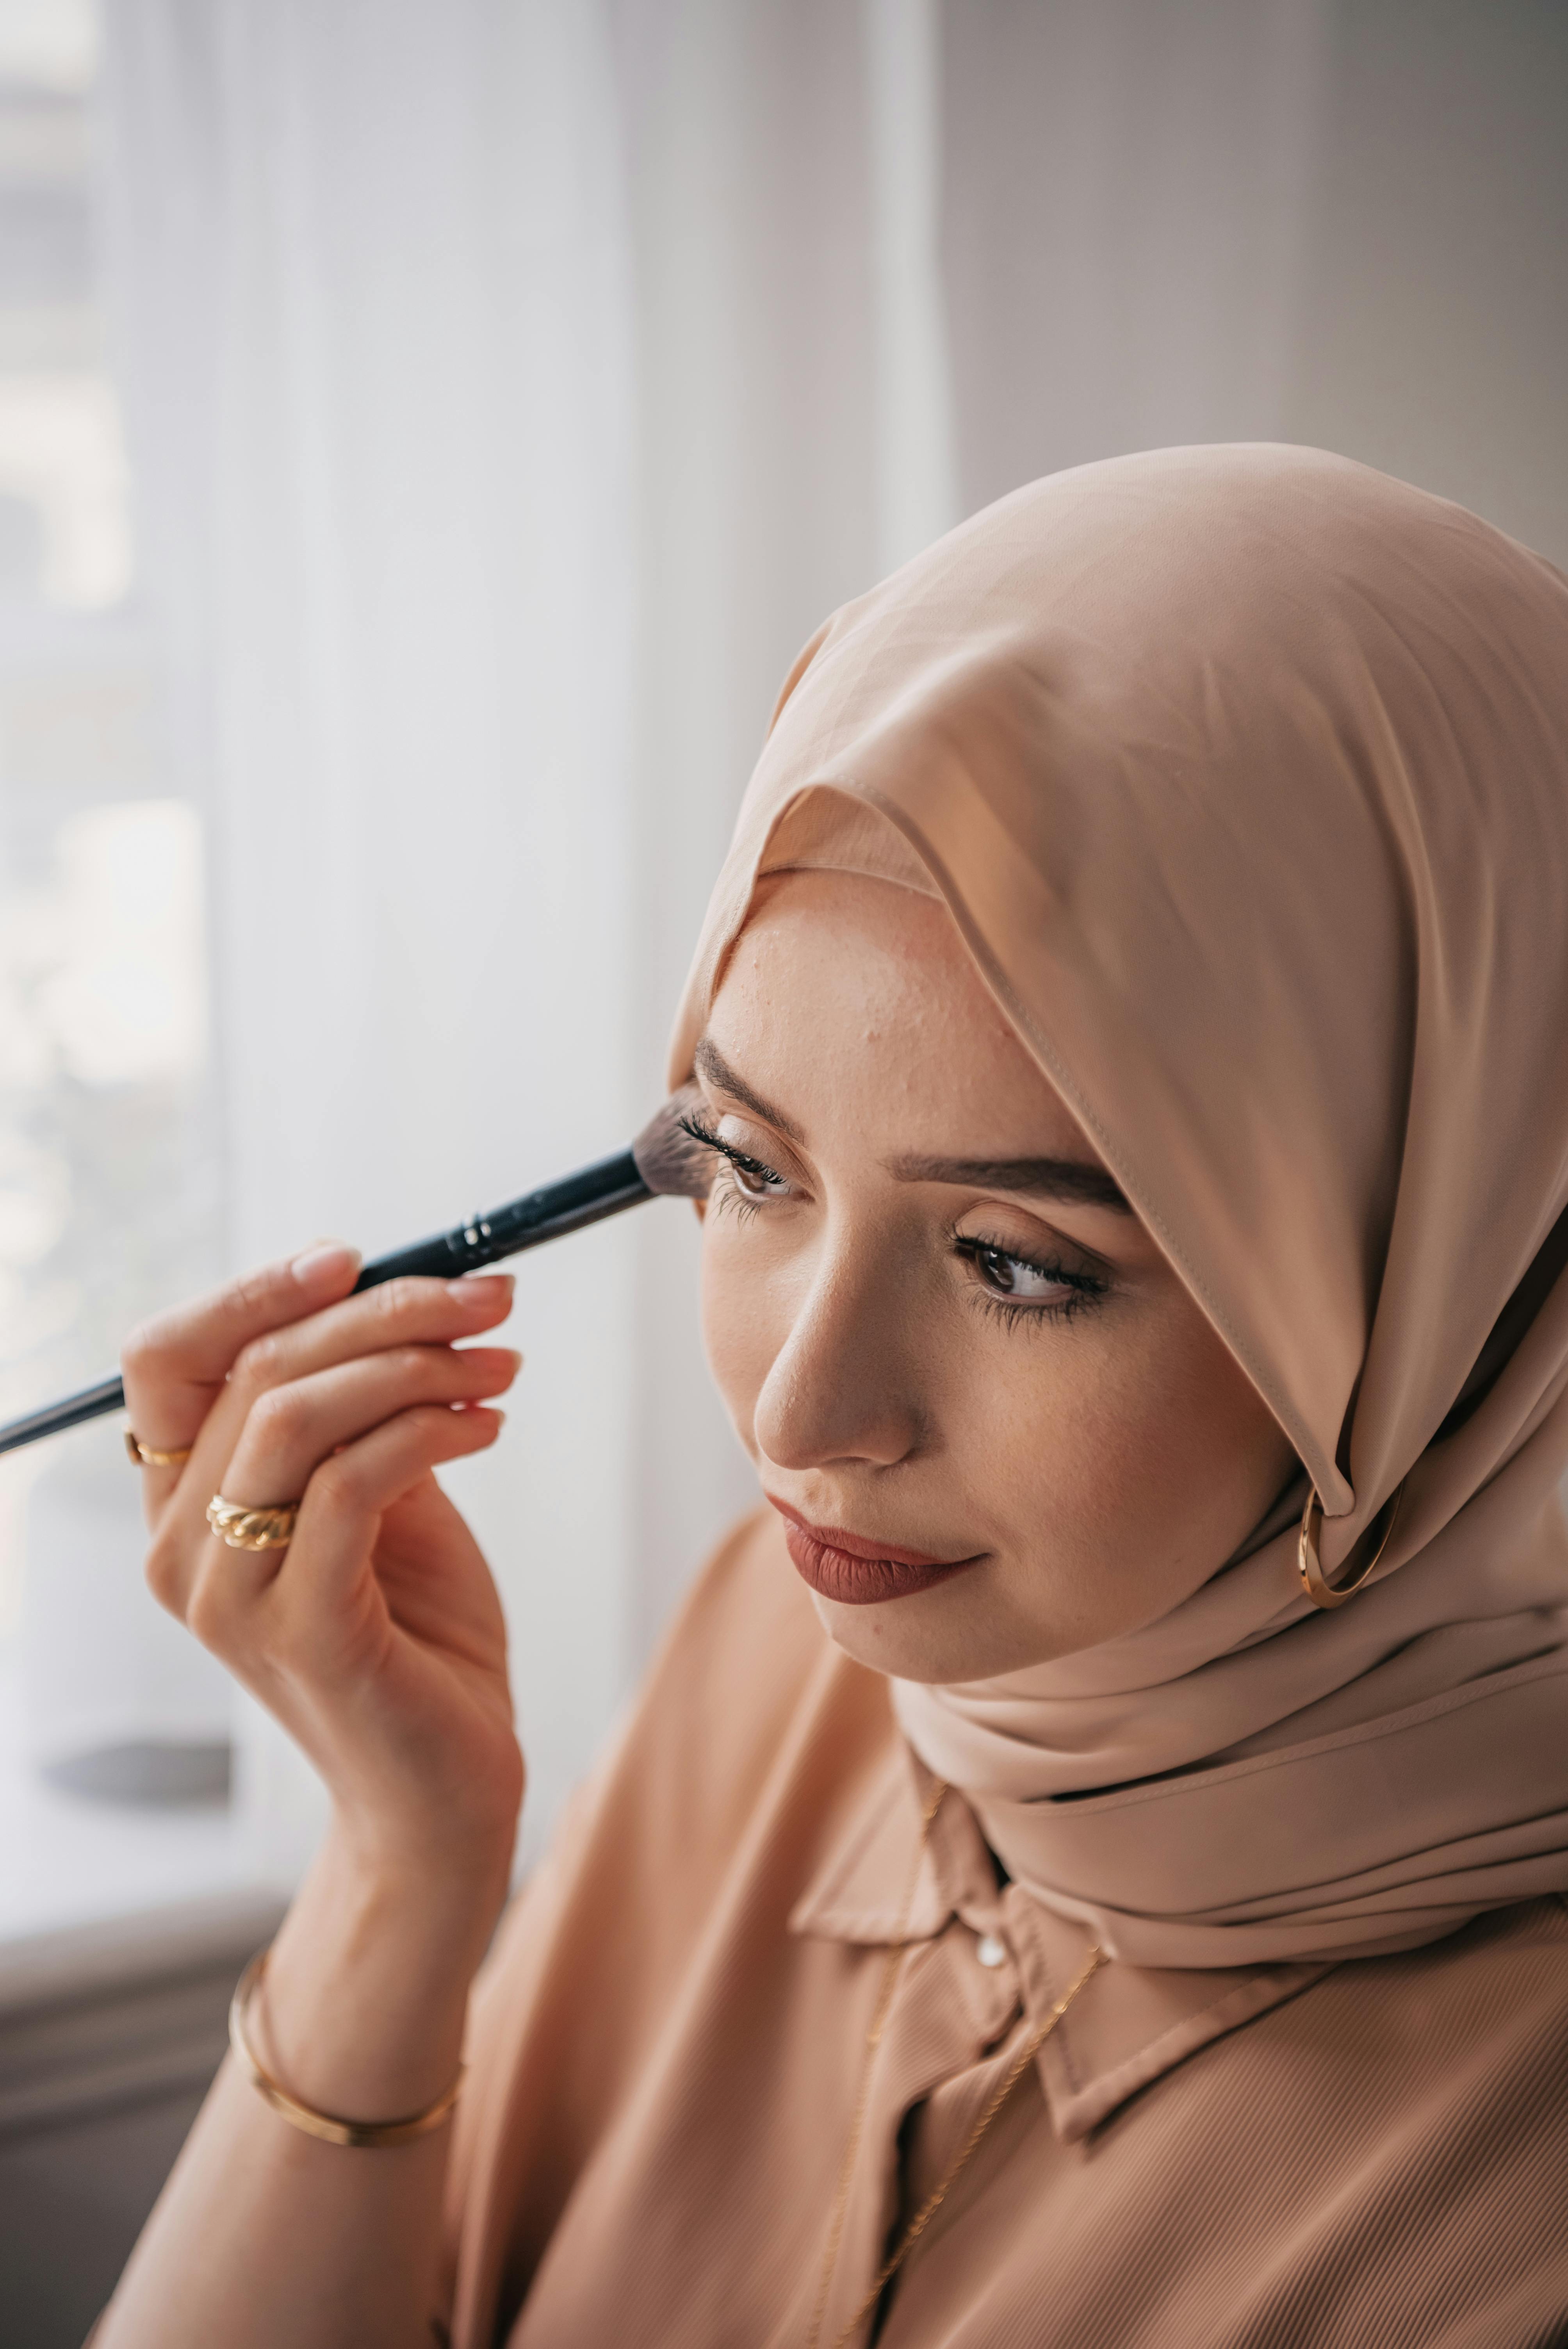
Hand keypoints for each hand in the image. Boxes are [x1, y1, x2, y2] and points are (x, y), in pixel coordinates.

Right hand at [122, 1247, 524, 1881]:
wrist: (447, 1783)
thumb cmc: (419, 1632)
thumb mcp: (381, 1495)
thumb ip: (356, 1411)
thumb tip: (386, 1293)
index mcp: (182, 1504)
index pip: (166, 1356)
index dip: (255, 1289)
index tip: (358, 1259)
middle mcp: (181, 1548)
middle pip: (255, 1368)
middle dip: (385, 1310)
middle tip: (489, 1297)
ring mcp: (231, 1595)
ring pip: (299, 1414)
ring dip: (418, 1364)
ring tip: (502, 1362)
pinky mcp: (302, 1631)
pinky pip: (355, 1483)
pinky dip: (434, 1429)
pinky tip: (491, 1423)